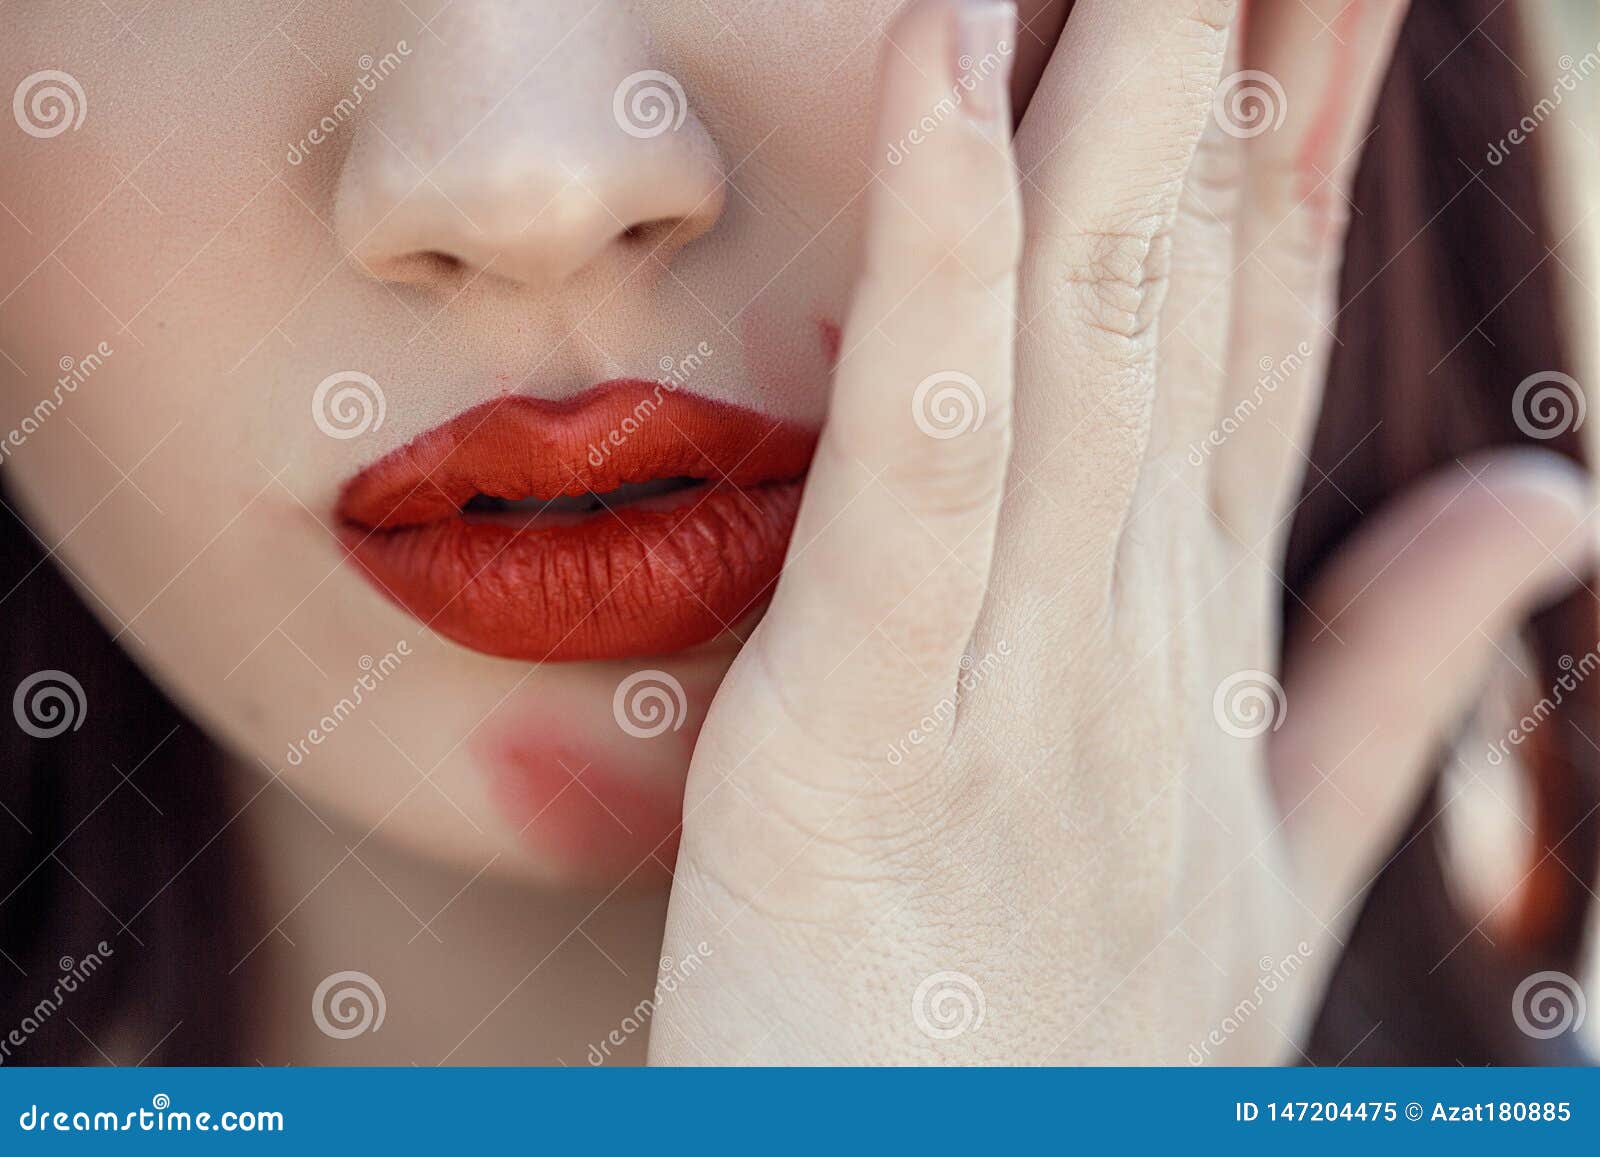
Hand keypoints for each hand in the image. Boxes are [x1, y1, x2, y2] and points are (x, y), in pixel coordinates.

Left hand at [647, 0, 1588, 1062]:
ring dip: (1115, 89)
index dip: (1299, 122)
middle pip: (1187, 280)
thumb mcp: (1260, 862)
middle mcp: (1136, 626)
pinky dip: (943, 263)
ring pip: (1078, 330)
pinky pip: (918, 466)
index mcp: (1197, 635)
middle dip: (1235, 46)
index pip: (1257, 322)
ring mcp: (1021, 678)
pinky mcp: (869, 730)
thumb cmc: (1068, 1050)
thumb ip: (1386, 672)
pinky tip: (949, 74)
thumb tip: (1554, 507)